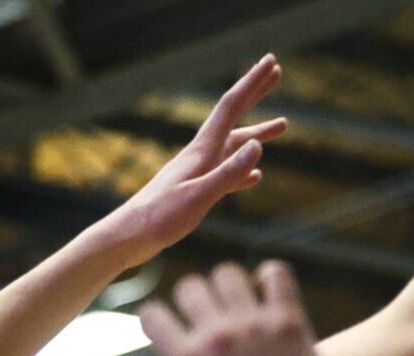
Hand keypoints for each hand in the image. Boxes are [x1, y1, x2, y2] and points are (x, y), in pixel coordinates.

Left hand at [113, 55, 287, 261]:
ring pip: (235, 144)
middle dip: (255, 92)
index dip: (253, 83)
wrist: (130, 235)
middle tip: (275, 71)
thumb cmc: (161, 218)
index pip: (231, 107)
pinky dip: (244, 170)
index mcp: (202, 151)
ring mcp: (199, 171)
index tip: (271, 62)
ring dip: (258, 132)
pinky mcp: (196, 190)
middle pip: (234, 116)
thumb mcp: (199, 196)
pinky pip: (227, 173)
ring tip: (283, 125)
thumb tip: (257, 146)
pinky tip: (257, 177)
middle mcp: (201, 154)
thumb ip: (229, 173)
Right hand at [139, 261, 339, 355]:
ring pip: (227, 274)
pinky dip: (269, 276)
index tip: (166, 331)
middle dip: (190, 302)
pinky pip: (276, 274)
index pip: (152, 314)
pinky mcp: (290, 322)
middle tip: (204, 320)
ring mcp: (255, 325)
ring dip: (226, 287)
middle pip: (189, 287)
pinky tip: (267, 290)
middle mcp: (218, 336)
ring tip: (235, 305)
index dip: (154, 321)